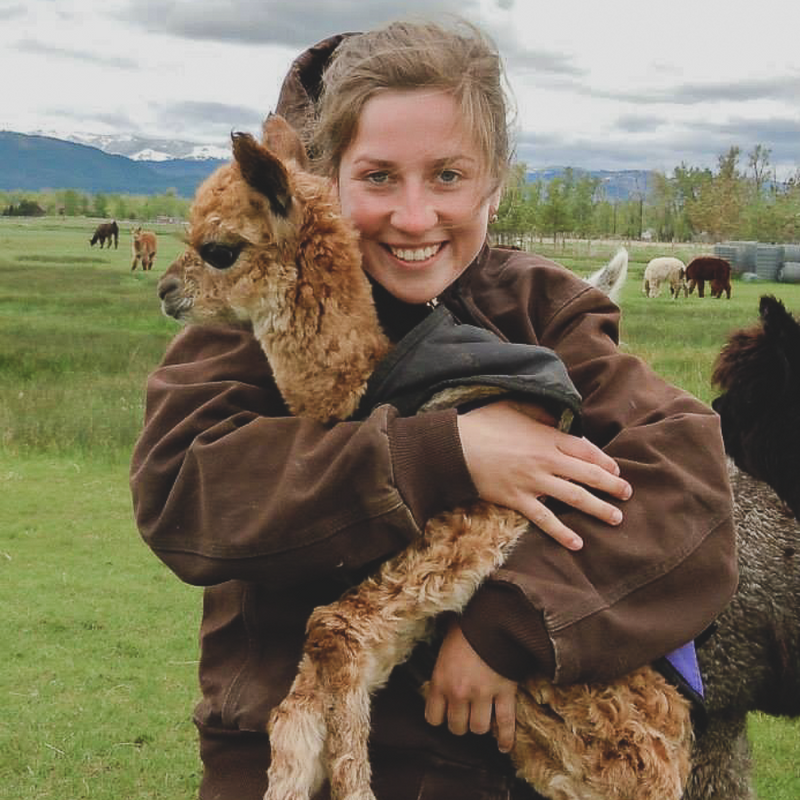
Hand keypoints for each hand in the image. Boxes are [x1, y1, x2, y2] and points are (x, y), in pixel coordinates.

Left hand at [425, 621, 516, 752]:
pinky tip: (503, 746)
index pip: (433, 718)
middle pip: (457, 727)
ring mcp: (483, 695)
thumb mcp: (444, 647)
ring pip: (479, 728)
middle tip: (465, 715)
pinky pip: (505, 724)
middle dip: (460, 723)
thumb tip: (442, 680)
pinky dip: (505, 738)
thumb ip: (442, 669)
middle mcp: (459, 692)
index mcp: (440, 680)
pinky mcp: (505, 693)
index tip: (444, 713)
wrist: (492, 617)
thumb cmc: (466, 627)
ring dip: (480, 726)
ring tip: (482, 718)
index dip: (439, 718)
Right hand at [456, 400, 631, 549]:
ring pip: (574, 498)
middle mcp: (546, 461)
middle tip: (627, 495)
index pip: (586, 450)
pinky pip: (545, 519)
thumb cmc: (482, 424)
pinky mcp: (518, 500)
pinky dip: (562, 533)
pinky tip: (577, 543)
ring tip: (615, 519)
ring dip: (597, 509)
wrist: (455, 448)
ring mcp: (533, 482)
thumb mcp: (513, 407)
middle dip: (611, 486)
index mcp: (547, 437)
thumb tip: (556, 419)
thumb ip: (539, 413)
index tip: (616, 470)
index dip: (604, 461)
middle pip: (588, 475)